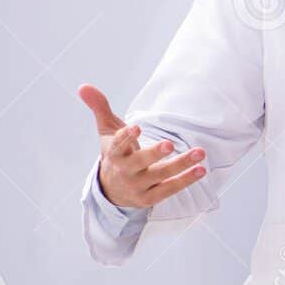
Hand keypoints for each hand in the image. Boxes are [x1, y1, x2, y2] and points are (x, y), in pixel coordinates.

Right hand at [78, 83, 206, 208]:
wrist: (113, 190)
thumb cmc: (116, 153)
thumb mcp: (107, 131)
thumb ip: (100, 107)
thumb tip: (83, 86)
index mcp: (114, 153)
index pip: (118, 144)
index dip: (127, 136)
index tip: (136, 127)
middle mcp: (125, 171)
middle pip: (140, 162)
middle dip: (154, 153)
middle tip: (170, 144)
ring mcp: (138, 185)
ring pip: (160, 175)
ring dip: (181, 164)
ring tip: (200, 152)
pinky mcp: (150, 197)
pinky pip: (169, 189)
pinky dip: (186, 180)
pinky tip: (201, 169)